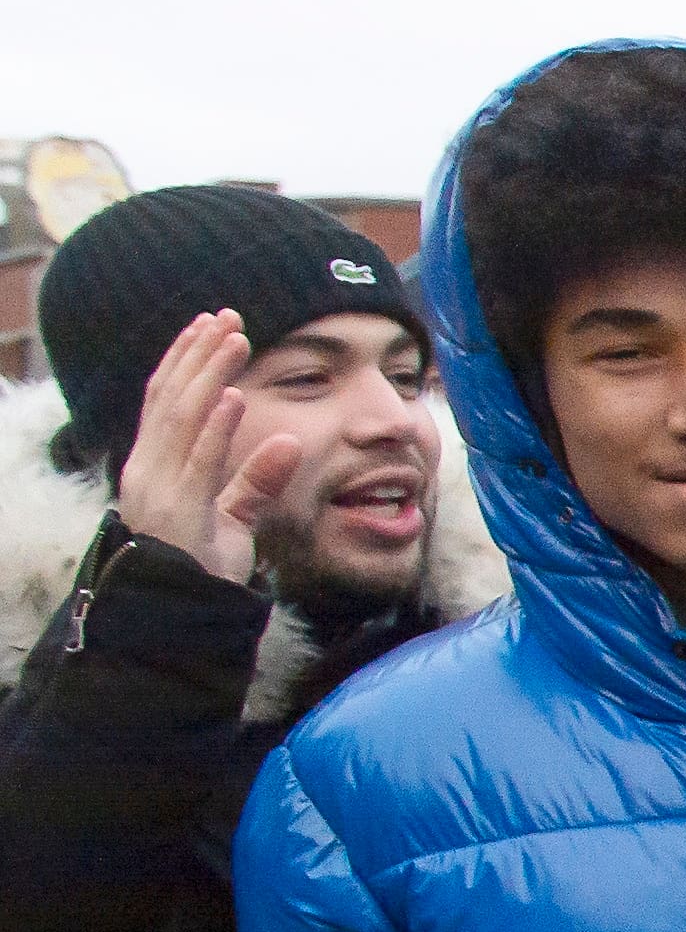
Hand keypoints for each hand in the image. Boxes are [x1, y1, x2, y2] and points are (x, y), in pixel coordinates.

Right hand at [110, 310, 303, 587]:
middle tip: (227, 314)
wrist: (182, 617)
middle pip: (171, 397)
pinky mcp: (177, 512)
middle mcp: (149, 471)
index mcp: (156, 467)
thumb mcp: (235, 518)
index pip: (166, 401)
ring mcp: (158, 490)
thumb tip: (290, 445)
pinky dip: (214, 427)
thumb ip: (254, 481)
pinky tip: (231, 396)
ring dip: (209, 375)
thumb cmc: (205, 568)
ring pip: (182, 418)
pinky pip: (197, 462)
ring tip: (234, 339)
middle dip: (198, 354)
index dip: (187, 361)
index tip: (210, 326)